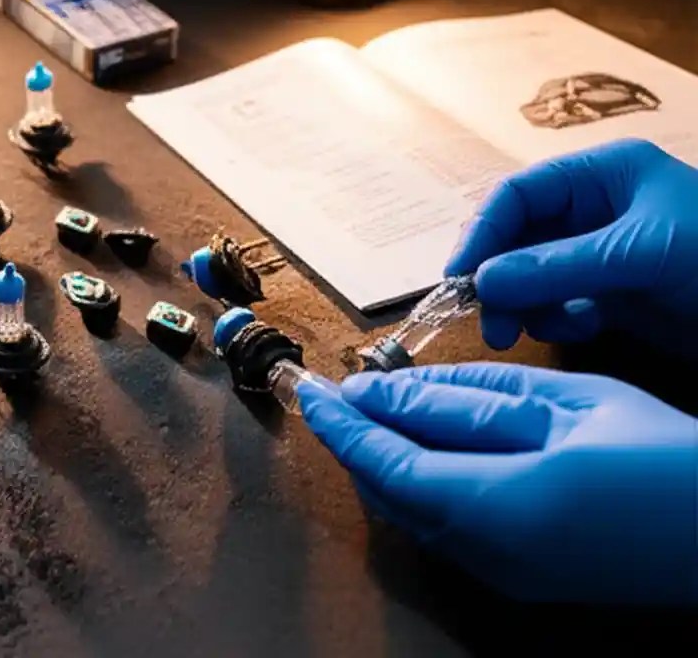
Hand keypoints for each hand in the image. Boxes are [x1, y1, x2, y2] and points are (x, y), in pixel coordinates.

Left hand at [298, 362, 697, 604]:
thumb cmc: (665, 461)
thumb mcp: (567, 408)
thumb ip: (471, 402)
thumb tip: (390, 392)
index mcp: (496, 507)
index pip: (384, 462)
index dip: (339, 425)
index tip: (307, 390)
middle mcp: (486, 553)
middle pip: (389, 492)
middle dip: (357, 440)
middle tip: (339, 392)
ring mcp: (502, 574)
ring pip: (412, 513)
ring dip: (385, 463)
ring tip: (374, 411)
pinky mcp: (520, 578)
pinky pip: (443, 528)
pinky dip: (418, 485)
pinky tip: (423, 449)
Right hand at [446, 138, 697, 351]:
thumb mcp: (640, 254)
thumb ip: (556, 266)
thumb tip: (481, 280)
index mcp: (603, 176)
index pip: (517, 196)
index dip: (482, 234)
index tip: (461, 279)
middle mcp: (595, 212)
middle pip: (516, 239)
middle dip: (498, 279)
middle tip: (490, 323)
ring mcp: (603, 256)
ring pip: (531, 277)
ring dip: (522, 304)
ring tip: (526, 331)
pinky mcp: (616, 298)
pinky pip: (559, 305)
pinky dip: (554, 320)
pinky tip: (578, 328)